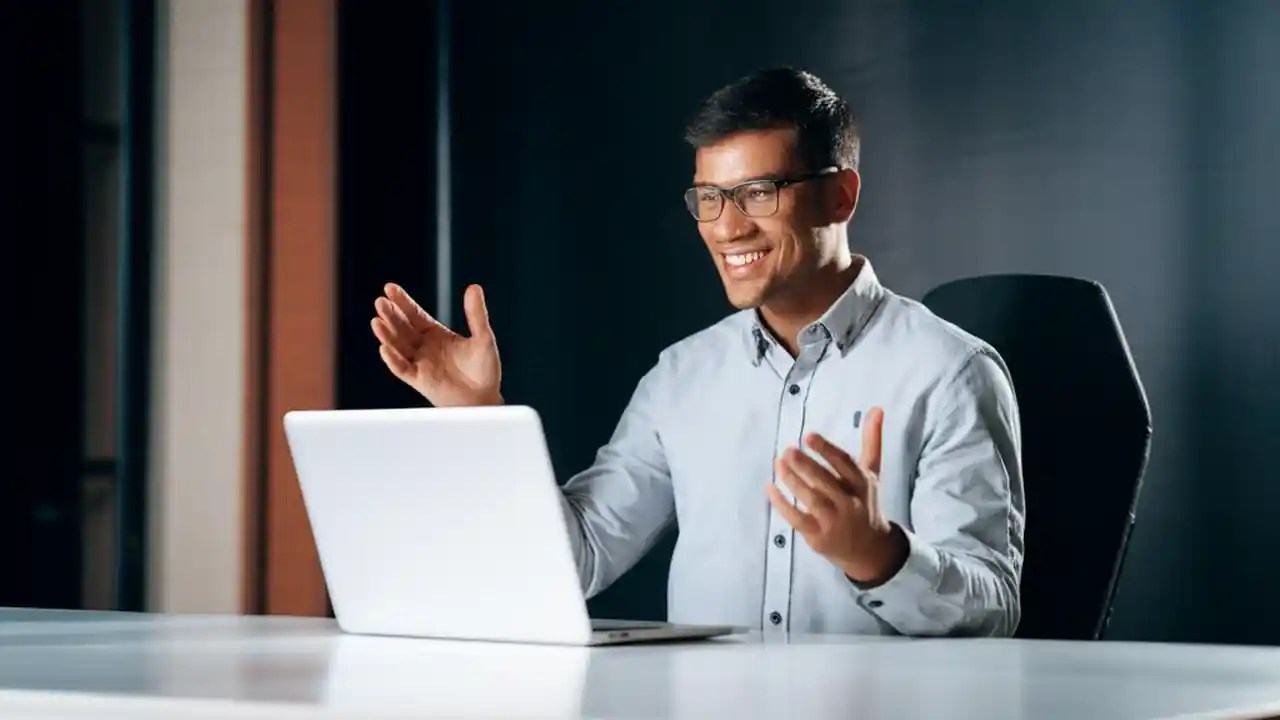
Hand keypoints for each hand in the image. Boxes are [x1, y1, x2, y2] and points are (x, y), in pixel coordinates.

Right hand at [371, 283, 501, 406]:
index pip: (415, 314)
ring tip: (376, 321)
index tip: (390, 288)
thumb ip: (476, 314)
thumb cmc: (484, 370)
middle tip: (380, 301)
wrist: (484, 398)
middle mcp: (425, 348)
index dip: (402, 301)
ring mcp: (420, 363)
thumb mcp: (483, 337)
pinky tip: (385, 348)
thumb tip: (474, 287)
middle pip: (402, 328)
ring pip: (398, 346)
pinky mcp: (420, 380)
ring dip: (387, 335)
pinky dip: (393, 359)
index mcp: (437, 335)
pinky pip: (402, 369)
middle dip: (391, 315)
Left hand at [766, 407, 907, 585]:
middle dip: (805, 465)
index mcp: (862, 484)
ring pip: (811, 499)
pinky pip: (797, 519)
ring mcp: (834, 522)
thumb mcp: (872, 472)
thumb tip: (876, 408)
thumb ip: (871, 441)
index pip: (845, 464)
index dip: (827, 450)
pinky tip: (770, 488)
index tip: (809, 436)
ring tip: (778, 463)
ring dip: (792, 481)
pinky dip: (782, 504)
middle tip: (788, 450)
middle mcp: (850, 503)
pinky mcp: (818, 537)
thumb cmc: (866, 502)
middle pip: (825, 482)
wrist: (870, 550)